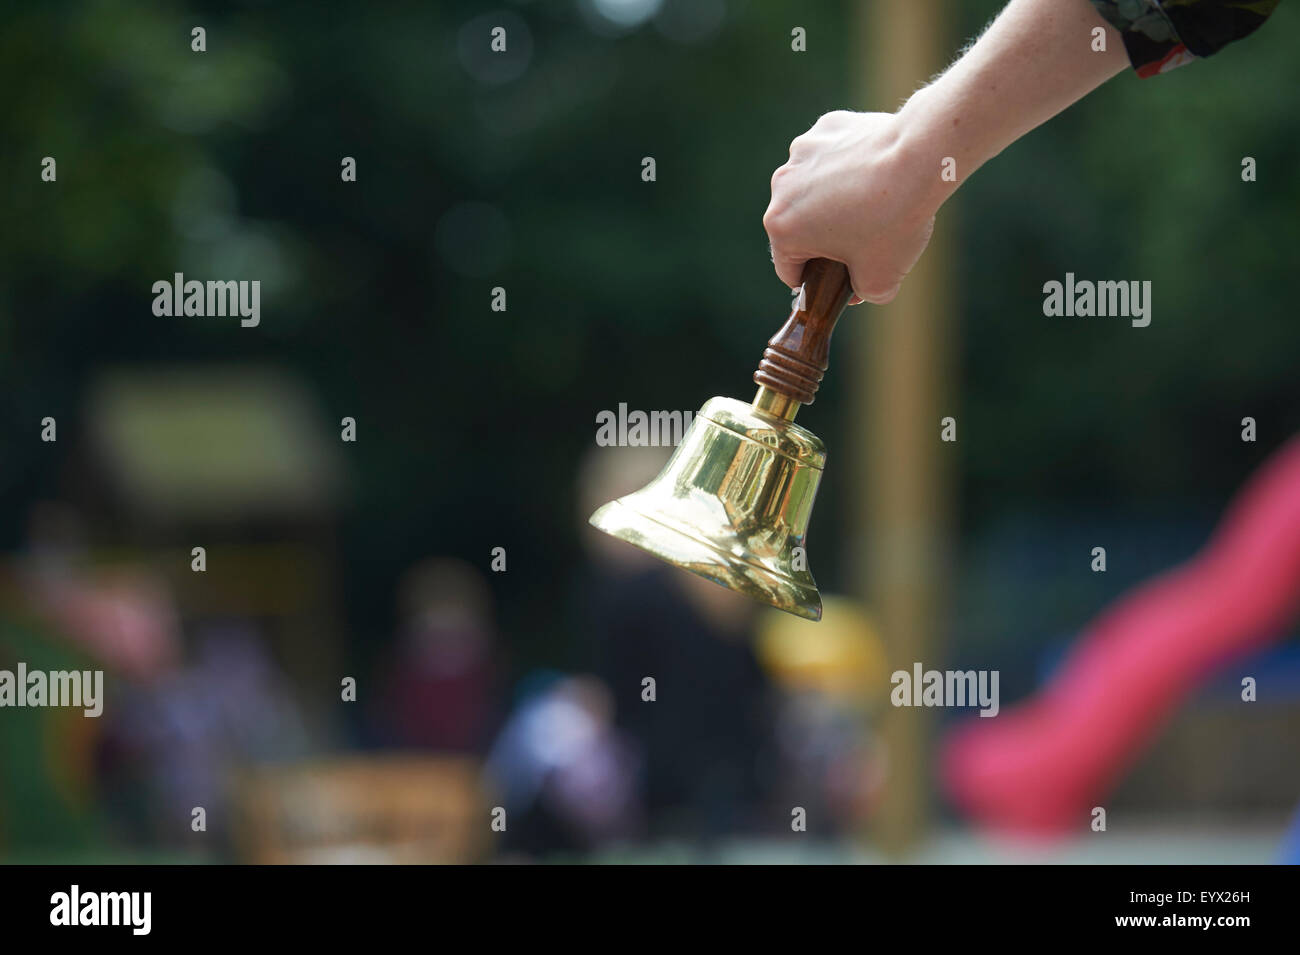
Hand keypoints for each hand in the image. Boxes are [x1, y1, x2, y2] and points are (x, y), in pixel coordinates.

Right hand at [764, 110, 938, 305]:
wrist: (922, 158)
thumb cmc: (895, 220)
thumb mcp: (881, 280)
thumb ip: (862, 294)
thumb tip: (858, 290)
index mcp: (782, 227)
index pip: (790, 268)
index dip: (815, 282)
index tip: (838, 280)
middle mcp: (781, 186)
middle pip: (799, 226)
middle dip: (825, 237)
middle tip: (864, 242)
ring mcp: (803, 151)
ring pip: (814, 188)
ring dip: (833, 199)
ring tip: (873, 204)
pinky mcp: (827, 126)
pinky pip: (833, 157)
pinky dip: (848, 167)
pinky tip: (875, 173)